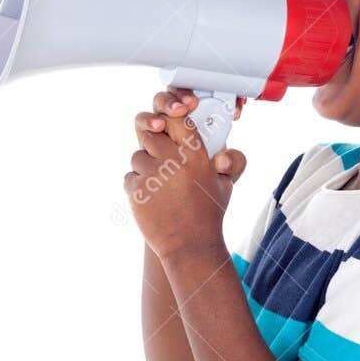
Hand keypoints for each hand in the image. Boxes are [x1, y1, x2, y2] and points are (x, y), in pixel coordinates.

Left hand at [124, 88, 247, 258]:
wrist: (190, 247)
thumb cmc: (208, 214)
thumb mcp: (226, 185)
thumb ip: (230, 161)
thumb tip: (223, 153)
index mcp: (197, 156)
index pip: (178, 118)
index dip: (172, 113)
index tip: (171, 118)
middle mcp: (174, 162)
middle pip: (151, 131)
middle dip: (153, 138)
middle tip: (161, 152)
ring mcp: (153, 175)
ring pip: (138, 154)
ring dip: (145, 165)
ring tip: (161, 184)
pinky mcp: (136, 190)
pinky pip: (129, 176)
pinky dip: (137, 185)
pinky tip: (152, 198)